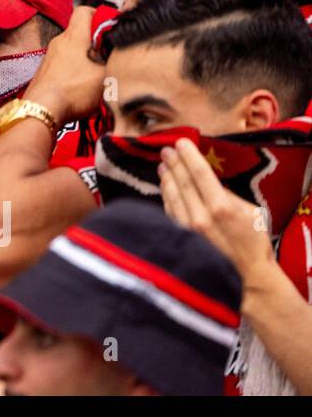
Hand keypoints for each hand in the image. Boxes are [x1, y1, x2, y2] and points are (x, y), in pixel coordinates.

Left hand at [22, 7, 104, 122]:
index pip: (85, 10)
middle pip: (80, 31)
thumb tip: (121, 50)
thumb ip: (115, 58)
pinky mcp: (45, 70)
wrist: (43, 110)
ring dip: (86, 57)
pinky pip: (64, 62)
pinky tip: (82, 84)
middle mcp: (59, 42)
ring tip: (97, 73)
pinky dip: (75, 68)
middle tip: (108, 54)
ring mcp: (50, 56)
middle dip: (96, 41)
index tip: (111, 27)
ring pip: (73, 48)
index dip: (100, 14)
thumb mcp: (106, 74)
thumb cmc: (72, 91)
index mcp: (74, 36)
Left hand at [160, 138, 273, 276]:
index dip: (188, 155)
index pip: (199, 173)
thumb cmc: (254, 242)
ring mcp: (187, 228)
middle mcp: (200, 216)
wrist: (246, 274)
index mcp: (221, 207)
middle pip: (182, 182)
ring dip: (166, 178)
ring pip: (171, 196)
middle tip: (166, 150)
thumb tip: (210, 184)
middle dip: (174, 163)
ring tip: (163, 165)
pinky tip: (165, 187)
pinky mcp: (180, 237)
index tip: (180, 142)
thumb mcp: (251, 212)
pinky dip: (166, 196)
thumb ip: (228, 195)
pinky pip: (169, 211)